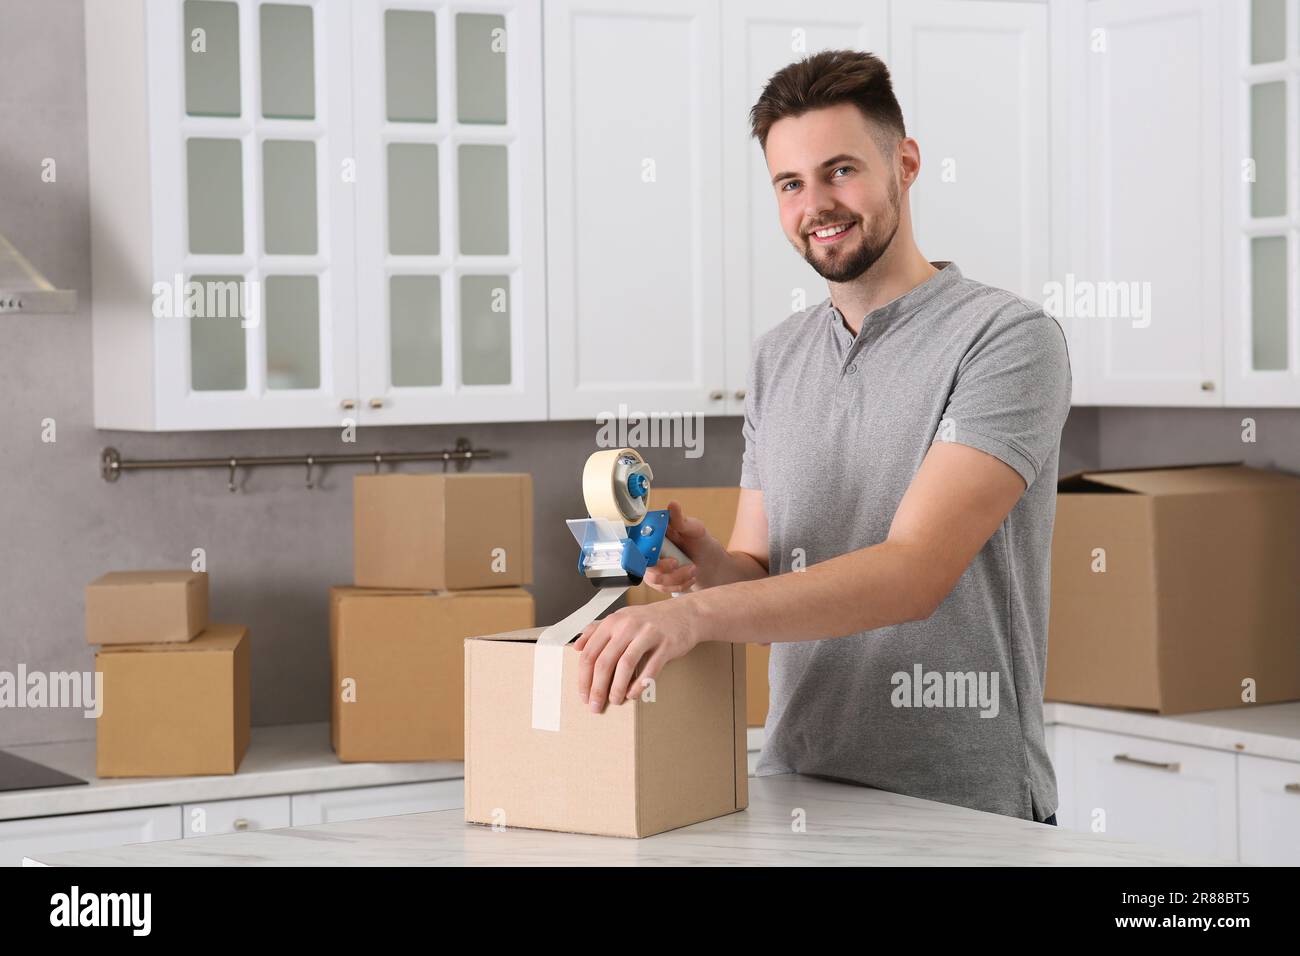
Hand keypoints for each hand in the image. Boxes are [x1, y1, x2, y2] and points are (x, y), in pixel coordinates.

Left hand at [574, 597, 702, 712]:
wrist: (685, 614)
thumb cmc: (651, 620)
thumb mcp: (622, 619)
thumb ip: (597, 630)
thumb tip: (577, 646)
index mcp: (613, 621)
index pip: (590, 653)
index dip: (583, 678)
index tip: (584, 694)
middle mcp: (628, 625)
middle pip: (605, 662)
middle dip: (597, 688)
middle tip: (595, 705)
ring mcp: (648, 634)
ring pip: (625, 666)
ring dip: (617, 689)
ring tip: (615, 701)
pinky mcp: (666, 645)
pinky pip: (649, 669)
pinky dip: (639, 686)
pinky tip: (634, 694)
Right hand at [641, 500, 710, 594]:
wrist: (710, 564)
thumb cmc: (701, 543)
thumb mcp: (694, 529)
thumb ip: (680, 520)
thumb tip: (672, 504)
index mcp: (654, 536)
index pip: (637, 544)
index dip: (641, 552)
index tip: (656, 555)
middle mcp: (650, 551)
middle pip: (644, 564)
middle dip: (664, 568)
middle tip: (678, 562)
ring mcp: (653, 567)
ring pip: (655, 579)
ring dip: (677, 577)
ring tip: (693, 569)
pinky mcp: (659, 581)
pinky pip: (663, 588)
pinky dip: (680, 584)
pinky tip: (689, 577)